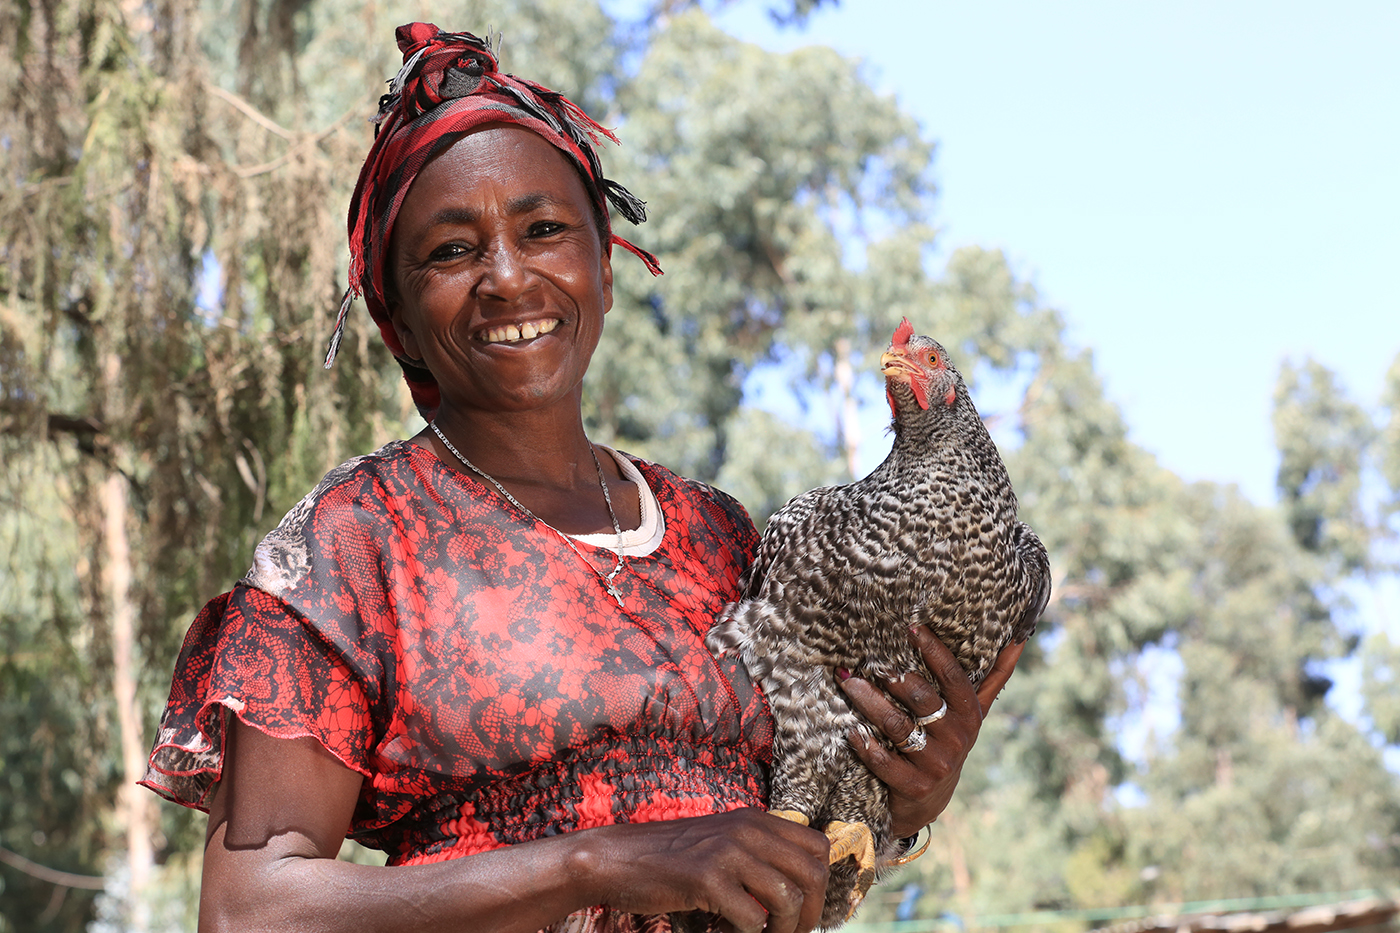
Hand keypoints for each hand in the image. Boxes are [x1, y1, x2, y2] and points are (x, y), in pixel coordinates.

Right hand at [578, 808, 829, 932]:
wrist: (616, 859)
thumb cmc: (671, 860)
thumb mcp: (722, 843)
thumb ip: (759, 854)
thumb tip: (802, 892)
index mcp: (756, 820)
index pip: (819, 847)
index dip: (819, 885)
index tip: (802, 911)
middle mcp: (747, 830)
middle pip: (813, 875)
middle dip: (809, 915)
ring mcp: (727, 853)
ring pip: (788, 899)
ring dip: (782, 931)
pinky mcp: (707, 880)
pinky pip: (752, 920)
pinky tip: (727, 932)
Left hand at [838, 628, 1023, 837]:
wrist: (928, 800)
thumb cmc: (948, 741)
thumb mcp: (973, 712)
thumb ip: (995, 676)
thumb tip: (1021, 636)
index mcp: (970, 715)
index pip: (953, 677)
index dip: (935, 651)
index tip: (912, 628)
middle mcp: (957, 739)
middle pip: (920, 698)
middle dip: (892, 676)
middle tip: (866, 659)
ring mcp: (936, 764)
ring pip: (896, 725)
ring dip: (868, 701)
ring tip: (847, 681)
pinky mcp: (913, 786)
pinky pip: (884, 761)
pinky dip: (865, 743)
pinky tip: (850, 729)